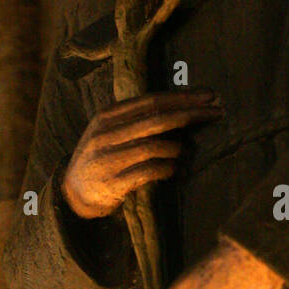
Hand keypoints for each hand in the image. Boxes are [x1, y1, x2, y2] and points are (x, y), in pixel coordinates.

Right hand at [61, 89, 223, 219]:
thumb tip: (178, 106)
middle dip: (191, 112)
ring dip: (177, 147)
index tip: (208, 95)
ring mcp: (110, 157)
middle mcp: (106, 134)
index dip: (182, 96)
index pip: (151, 100)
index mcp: (107, 116)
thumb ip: (134, 119)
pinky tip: (173, 169)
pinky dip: (167, 168)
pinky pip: (150, 170)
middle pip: (157, 118)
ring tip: (184, 151)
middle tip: (216, 110)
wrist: (72, 192)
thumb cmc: (100, 158)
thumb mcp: (108, 131)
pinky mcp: (114, 181)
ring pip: (154, 145)